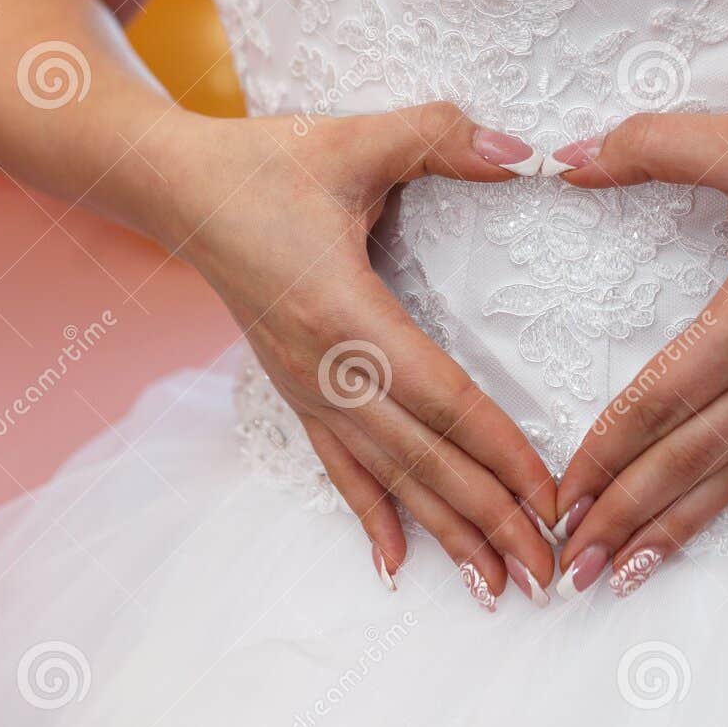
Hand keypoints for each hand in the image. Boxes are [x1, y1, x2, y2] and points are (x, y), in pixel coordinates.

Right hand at [168, 103, 556, 608]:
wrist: (175, 189)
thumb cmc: (264, 164)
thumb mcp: (356, 139)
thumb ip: (443, 136)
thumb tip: (532, 153)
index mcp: (347, 314)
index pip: (445, 400)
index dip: (502, 453)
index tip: (552, 499)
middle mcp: (326, 369)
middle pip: (424, 460)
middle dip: (489, 521)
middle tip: (547, 573)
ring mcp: (307, 388)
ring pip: (387, 478)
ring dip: (444, 535)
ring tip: (493, 590)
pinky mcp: (294, 391)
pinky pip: (338, 467)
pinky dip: (371, 516)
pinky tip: (394, 565)